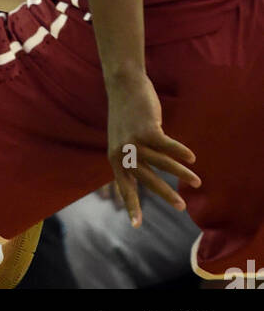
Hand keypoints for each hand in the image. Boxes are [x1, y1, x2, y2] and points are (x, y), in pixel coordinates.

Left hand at [106, 72, 199, 226]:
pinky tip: (192, 157)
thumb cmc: (125, 113)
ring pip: (161, 162)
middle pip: (147, 179)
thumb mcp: (122, 137)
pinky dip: (180, 152)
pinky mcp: (147, 128)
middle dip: (165, 193)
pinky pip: (167, 145)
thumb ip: (130, 156)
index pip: (124, 186)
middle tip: (181, 207)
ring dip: (180, 172)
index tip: (136, 225)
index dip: (131, 205)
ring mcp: (134, 140)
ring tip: (196, 182)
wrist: (124, 84)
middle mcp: (123, 151)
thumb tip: (143, 173)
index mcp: (115, 157)